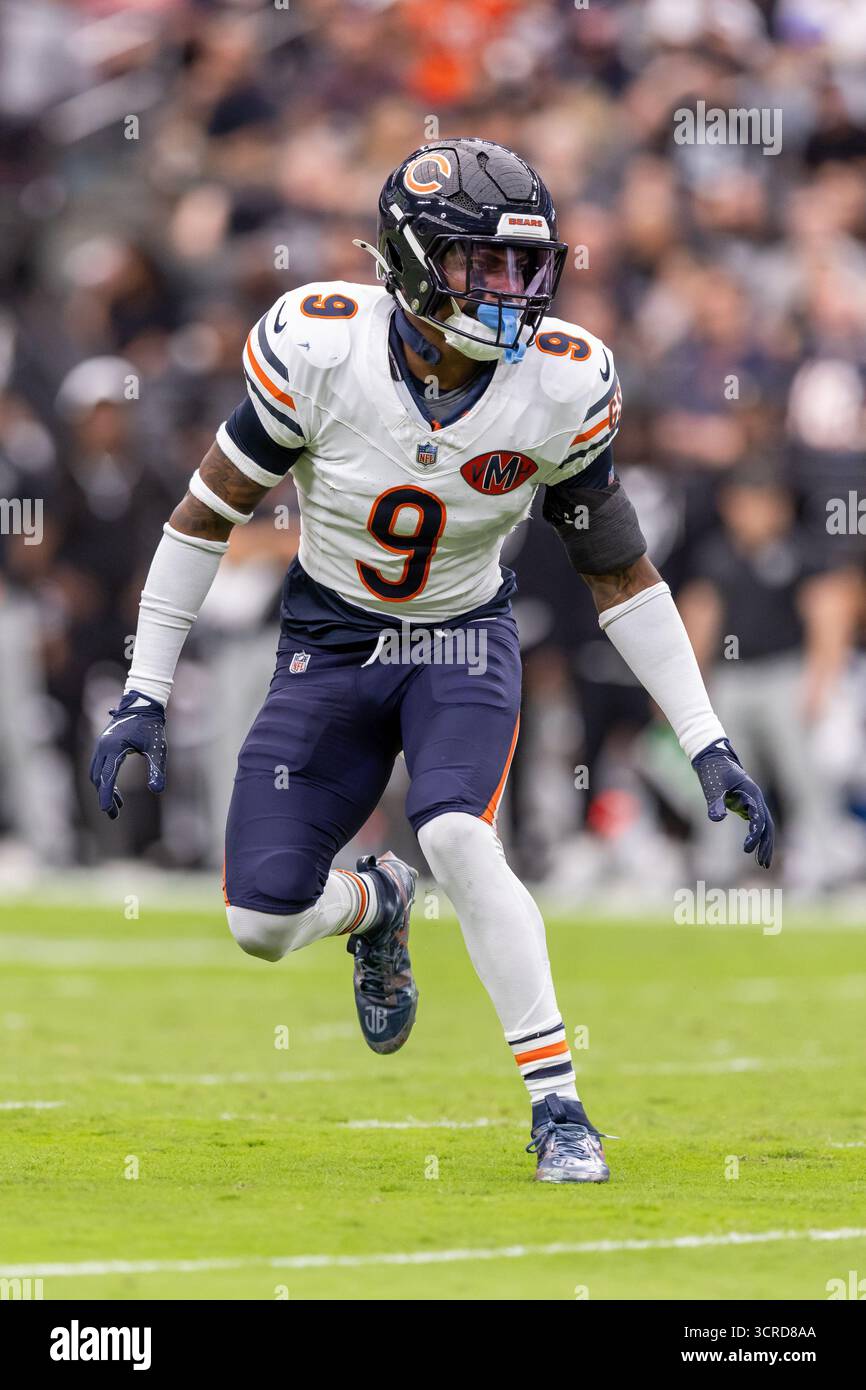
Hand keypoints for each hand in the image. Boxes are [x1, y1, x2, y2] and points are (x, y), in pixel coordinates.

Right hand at [89, 691, 166, 818]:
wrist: (142, 705)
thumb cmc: (151, 726)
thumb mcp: (158, 749)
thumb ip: (157, 769)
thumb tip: (157, 790)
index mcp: (114, 748)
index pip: (106, 777)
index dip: (106, 796)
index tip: (107, 811)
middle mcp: (103, 747)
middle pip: (97, 778)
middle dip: (105, 797)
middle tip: (114, 815)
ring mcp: (101, 746)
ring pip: (96, 774)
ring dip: (104, 790)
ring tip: (118, 807)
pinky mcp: (103, 746)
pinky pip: (99, 768)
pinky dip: (105, 781)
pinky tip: (117, 792)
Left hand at [692, 738, 773, 868]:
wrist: (713, 758)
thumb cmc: (713, 771)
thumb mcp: (712, 786)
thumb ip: (715, 801)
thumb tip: (716, 819)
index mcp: (752, 793)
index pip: (759, 819)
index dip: (754, 835)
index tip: (746, 849)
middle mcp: (756, 799)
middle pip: (768, 826)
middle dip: (766, 845)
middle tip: (762, 863)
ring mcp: (753, 802)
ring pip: (765, 826)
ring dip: (765, 844)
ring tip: (762, 863)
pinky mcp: (747, 805)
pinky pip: (757, 824)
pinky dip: (757, 836)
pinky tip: (753, 849)